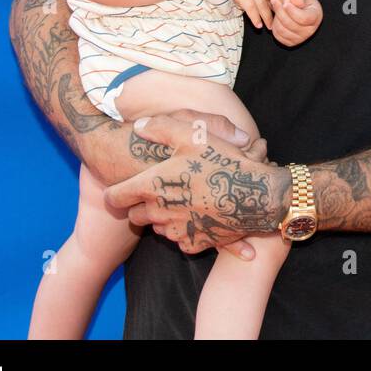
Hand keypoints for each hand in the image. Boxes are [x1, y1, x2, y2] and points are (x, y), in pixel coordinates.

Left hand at [105, 113, 289, 259]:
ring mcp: (176, 231)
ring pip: (157, 228)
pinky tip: (199, 214)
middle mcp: (159, 212)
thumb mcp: (193, 134)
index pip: (116, 197)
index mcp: (153, 186)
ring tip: (184, 201)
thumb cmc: (223, 161)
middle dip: (142, 206)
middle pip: (135, 216)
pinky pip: (180, 239)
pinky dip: (185, 229)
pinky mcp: (193, 244)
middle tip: (162, 191)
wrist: (255, 194)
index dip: (116, 192)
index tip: (123, 188)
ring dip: (163, 218)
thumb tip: (138, 126)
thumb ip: (160, 127)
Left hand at [267, 0, 322, 46]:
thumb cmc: (300, 1)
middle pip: (291, 25)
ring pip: (282, 30)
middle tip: (274, 0)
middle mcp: (310, 30)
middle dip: (280, 11)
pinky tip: (277, 17)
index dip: (292, 11)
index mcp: (315, 17)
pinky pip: (278, 35)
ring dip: (276, 18)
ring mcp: (300, 38)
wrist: (298, 9)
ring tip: (276, 7)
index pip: (303, 18)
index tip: (284, 2)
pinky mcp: (291, 42)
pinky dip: (274, 26)